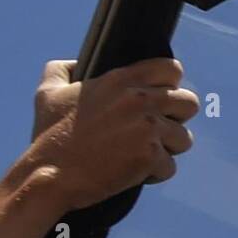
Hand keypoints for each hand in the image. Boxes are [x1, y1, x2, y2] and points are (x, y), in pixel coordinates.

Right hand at [26, 56, 199, 210]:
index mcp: (121, 80)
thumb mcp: (49, 92)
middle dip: (176, 119)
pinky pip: (170, 167)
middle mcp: (139, 100)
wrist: (50, 174)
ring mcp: (147, 128)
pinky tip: (135, 173)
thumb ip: (63, 69)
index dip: (170, 86)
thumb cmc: (49, 136)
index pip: (171, 69)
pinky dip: (155, 175)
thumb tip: (74, 63)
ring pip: (184, 138)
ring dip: (167, 150)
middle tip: (157, 132)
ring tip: (143, 155)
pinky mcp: (149, 156)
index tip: (160, 101)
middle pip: (189, 103)